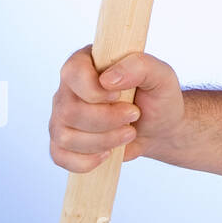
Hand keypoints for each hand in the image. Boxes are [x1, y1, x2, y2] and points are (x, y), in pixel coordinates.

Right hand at [48, 45, 184, 171]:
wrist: (159, 127)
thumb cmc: (158, 96)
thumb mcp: (161, 74)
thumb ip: (139, 66)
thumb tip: (107, 80)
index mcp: (87, 62)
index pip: (73, 72)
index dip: (94, 90)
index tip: (119, 95)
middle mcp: (68, 88)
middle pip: (69, 110)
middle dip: (107, 119)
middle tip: (134, 115)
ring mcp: (62, 116)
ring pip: (65, 136)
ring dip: (103, 140)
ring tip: (129, 133)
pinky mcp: (63, 142)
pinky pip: (60, 156)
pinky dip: (87, 160)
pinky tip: (108, 153)